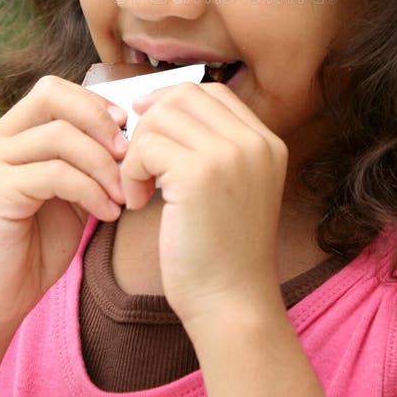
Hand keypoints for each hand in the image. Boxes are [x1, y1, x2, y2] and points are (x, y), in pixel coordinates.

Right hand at [0, 76, 126, 336]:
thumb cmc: (32, 248)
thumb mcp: (68, 194)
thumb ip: (87, 162)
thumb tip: (130, 135)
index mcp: (10, 134)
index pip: (55, 90)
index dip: (95, 103)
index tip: (127, 132)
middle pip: (53, 96)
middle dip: (100, 121)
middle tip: (129, 155)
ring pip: (61, 135)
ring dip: (103, 163)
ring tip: (124, 194)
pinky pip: (57, 174)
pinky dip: (92, 190)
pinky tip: (109, 212)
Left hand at [119, 82, 288, 331]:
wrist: (232, 305)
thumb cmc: (222, 253)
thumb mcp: (231, 188)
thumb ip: (212, 147)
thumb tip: (156, 106)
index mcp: (267, 143)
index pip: (213, 92)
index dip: (173, 102)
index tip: (149, 129)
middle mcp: (254, 142)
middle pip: (184, 96)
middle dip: (150, 123)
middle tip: (138, 162)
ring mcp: (230, 155)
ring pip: (161, 118)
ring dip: (137, 151)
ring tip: (138, 189)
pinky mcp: (199, 174)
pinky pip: (145, 147)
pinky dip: (130, 172)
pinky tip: (137, 203)